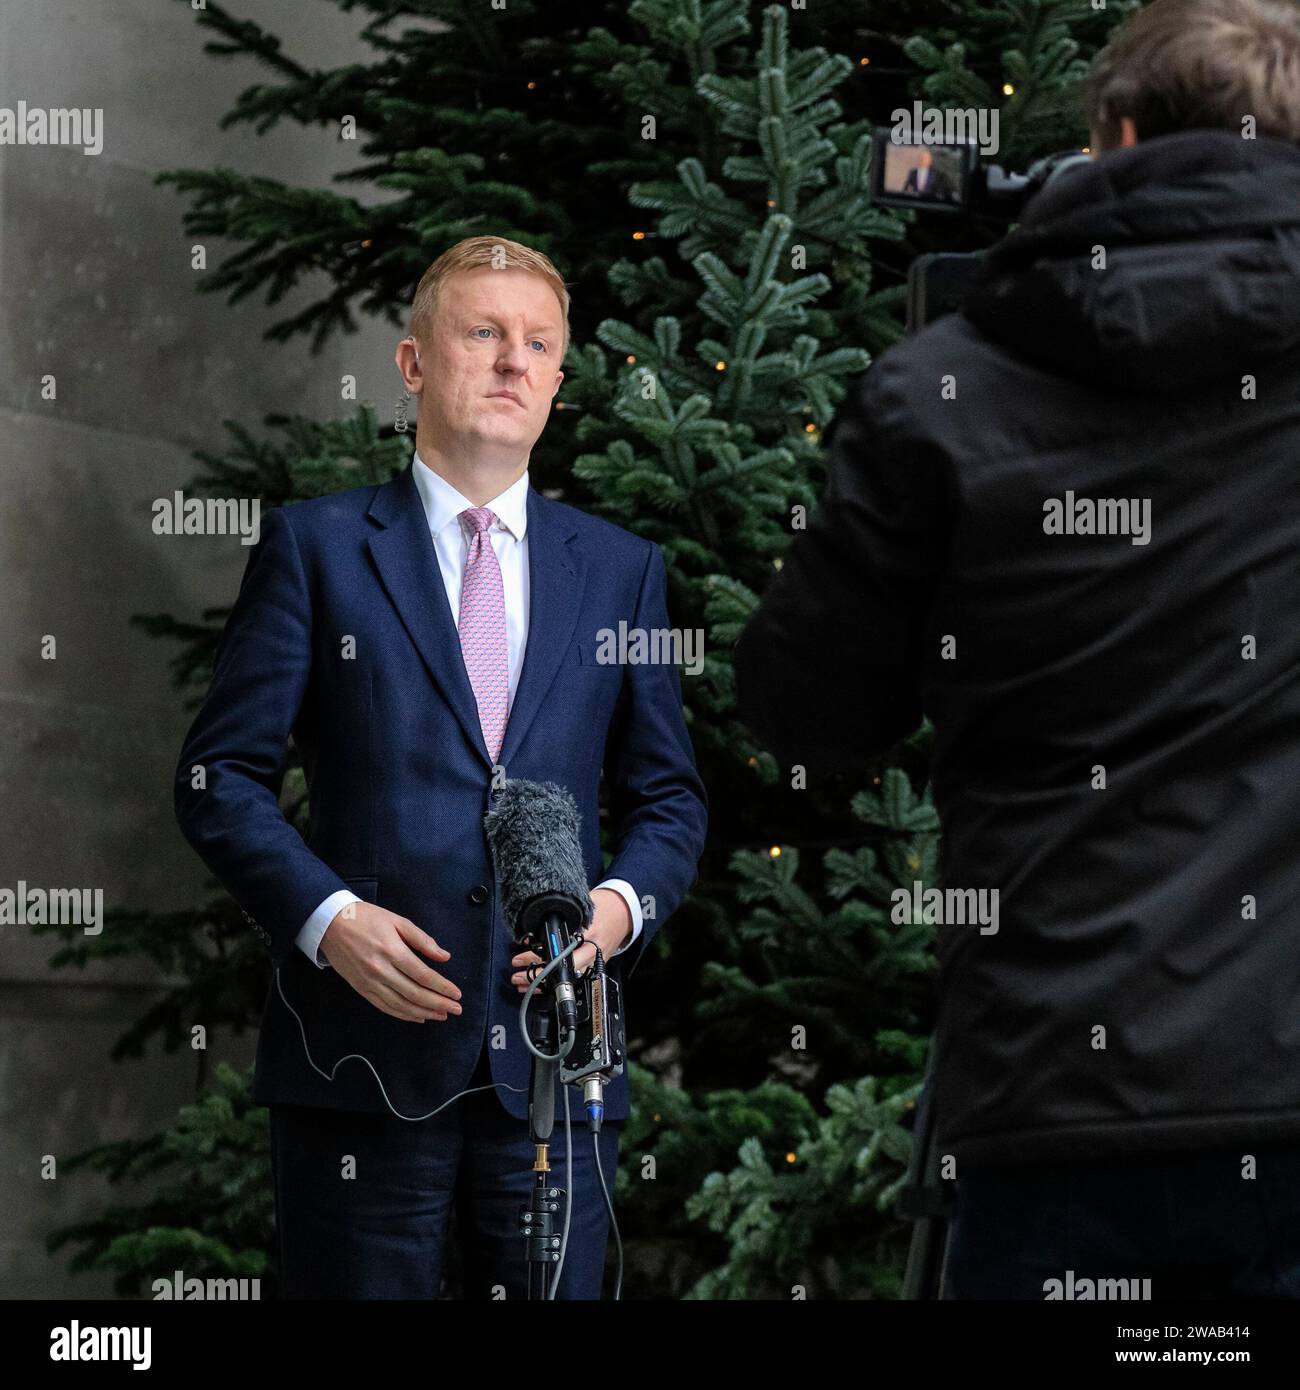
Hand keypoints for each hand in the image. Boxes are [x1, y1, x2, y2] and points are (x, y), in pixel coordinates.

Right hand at [320, 899, 462, 1022]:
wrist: (331, 924)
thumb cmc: (367, 918)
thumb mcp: (398, 921)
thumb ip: (422, 939)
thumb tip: (444, 957)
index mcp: (392, 950)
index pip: (423, 975)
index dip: (442, 987)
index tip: (456, 994)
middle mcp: (381, 970)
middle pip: (414, 994)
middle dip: (438, 1004)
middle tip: (456, 1009)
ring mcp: (369, 982)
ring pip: (400, 1005)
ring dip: (423, 1013)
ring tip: (441, 1016)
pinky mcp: (361, 989)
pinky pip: (385, 1007)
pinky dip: (403, 1015)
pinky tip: (417, 1017)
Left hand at [509, 887, 631, 993]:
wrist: (625, 911)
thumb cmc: (603, 904)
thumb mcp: (582, 904)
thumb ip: (563, 914)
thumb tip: (535, 923)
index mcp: (588, 931)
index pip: (560, 947)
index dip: (540, 954)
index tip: (523, 954)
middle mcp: (592, 949)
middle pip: (562, 966)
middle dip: (538, 971)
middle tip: (518, 971)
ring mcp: (595, 959)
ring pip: (567, 977)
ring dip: (543, 982)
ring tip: (521, 982)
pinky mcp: (596, 965)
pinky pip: (574, 977)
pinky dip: (556, 984)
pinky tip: (540, 987)